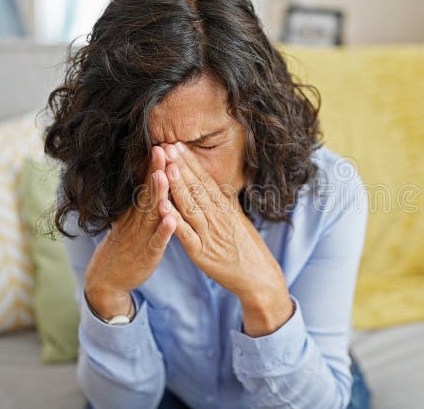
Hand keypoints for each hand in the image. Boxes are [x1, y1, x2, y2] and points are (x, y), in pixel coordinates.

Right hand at [84, 145, 175, 317]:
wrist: (107, 278)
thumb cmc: (124, 246)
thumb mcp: (130, 220)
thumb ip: (141, 200)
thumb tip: (151, 176)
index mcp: (135, 211)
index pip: (144, 184)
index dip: (152, 165)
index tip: (161, 143)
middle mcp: (137, 220)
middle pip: (147, 192)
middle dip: (155, 170)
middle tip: (162, 149)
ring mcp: (141, 237)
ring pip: (151, 213)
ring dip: (158, 194)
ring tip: (164, 175)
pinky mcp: (147, 255)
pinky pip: (156, 242)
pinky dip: (163, 232)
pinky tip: (171, 220)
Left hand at [160, 141, 293, 334]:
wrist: (259, 277)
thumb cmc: (247, 249)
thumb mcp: (237, 220)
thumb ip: (224, 203)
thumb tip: (214, 185)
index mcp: (225, 208)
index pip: (205, 180)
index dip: (190, 162)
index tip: (178, 145)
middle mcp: (217, 217)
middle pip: (197, 188)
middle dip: (180, 167)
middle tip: (166, 146)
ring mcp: (209, 234)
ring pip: (191, 206)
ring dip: (178, 187)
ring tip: (166, 168)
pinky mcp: (202, 253)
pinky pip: (186, 235)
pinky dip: (175, 221)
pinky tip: (164, 208)